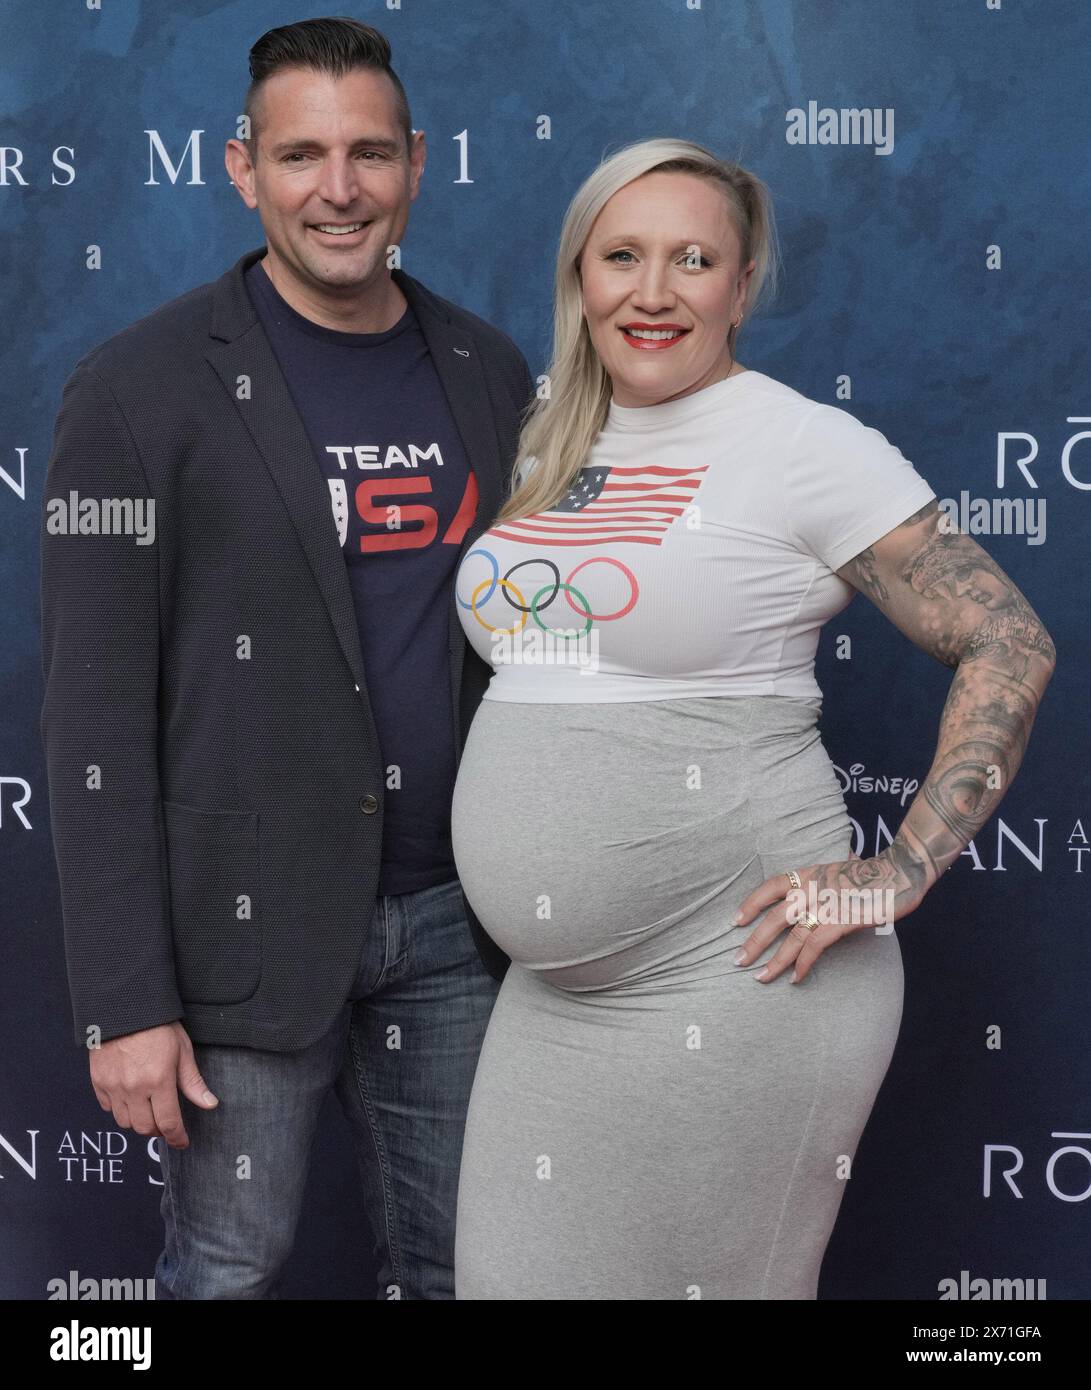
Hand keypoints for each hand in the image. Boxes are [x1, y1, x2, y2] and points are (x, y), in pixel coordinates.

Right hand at [88, 1021, 217, 1149]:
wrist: (125, 1007)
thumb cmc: (158, 1026)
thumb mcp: (183, 1051)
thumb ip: (193, 1082)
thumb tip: (210, 1104)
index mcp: (159, 1081)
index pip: (168, 1123)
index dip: (177, 1137)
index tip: (182, 1142)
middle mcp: (134, 1088)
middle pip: (145, 1128)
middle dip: (158, 1131)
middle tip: (166, 1123)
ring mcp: (113, 1087)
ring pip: (125, 1123)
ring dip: (138, 1122)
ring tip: (148, 1110)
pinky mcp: (98, 1082)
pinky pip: (108, 1108)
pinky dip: (120, 1109)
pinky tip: (130, 1098)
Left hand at [731, 850, 923, 984]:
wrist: (899, 870)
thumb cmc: (871, 874)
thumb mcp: (837, 871)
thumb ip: (820, 882)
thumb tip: (810, 893)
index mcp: (807, 874)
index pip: (770, 887)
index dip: (751, 904)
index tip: (736, 921)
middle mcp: (810, 888)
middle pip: (773, 917)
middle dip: (753, 941)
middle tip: (737, 960)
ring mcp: (824, 905)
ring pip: (790, 936)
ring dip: (774, 960)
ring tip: (760, 977)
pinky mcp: (840, 921)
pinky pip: (814, 946)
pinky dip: (803, 964)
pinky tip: (796, 978)